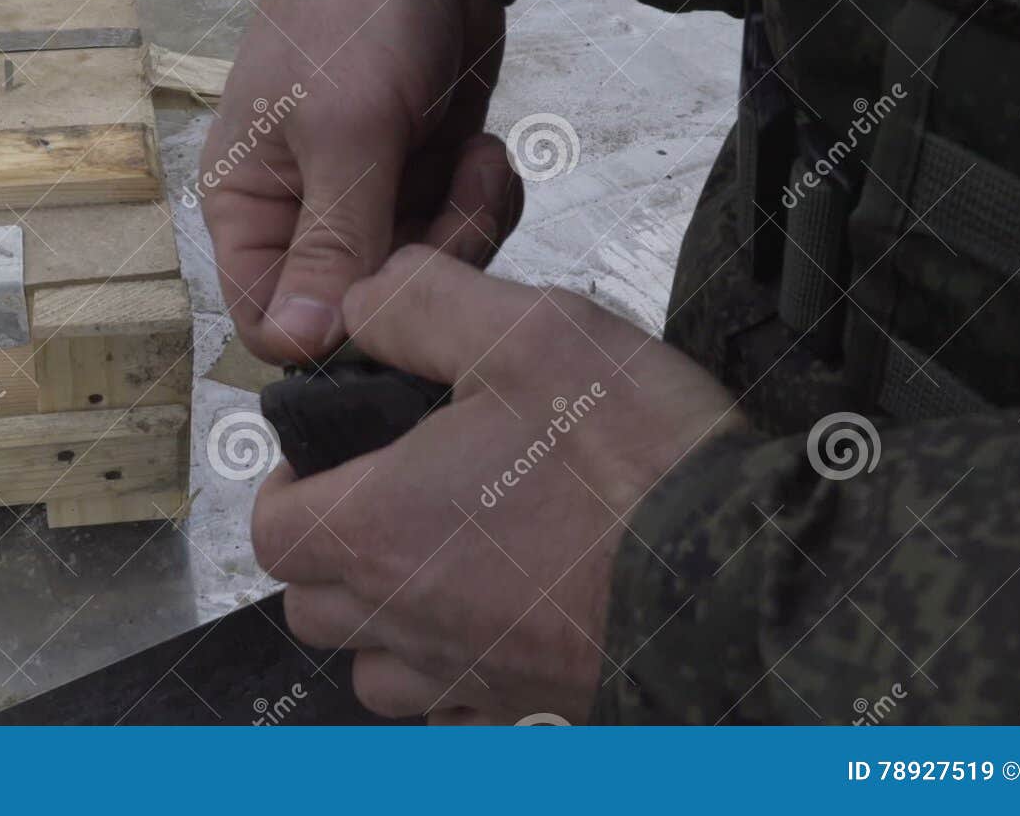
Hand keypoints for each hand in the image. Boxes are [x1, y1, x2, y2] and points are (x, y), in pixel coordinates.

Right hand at [199, 0, 519, 362]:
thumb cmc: (352, 11)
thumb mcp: (343, 129)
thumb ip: (332, 242)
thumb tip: (300, 344)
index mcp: (251, 210)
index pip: (272, 324)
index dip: (333, 333)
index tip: (394, 296)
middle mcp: (305, 220)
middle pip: (364, 311)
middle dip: (424, 270)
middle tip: (457, 205)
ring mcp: (373, 206)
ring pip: (425, 280)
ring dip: (468, 230)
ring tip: (475, 163)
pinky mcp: (428, 187)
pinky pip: (465, 237)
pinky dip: (487, 205)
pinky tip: (485, 154)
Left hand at [252, 248, 746, 721]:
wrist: (747, 573)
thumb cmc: (635, 461)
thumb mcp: (527, 332)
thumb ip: (420, 304)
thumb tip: (361, 303)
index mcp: (380, 530)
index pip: (272, 530)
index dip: (288, 488)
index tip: (328, 460)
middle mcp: (406, 622)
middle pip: (314, 606)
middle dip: (333, 552)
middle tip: (393, 498)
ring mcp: (467, 682)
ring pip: (380, 671)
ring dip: (389, 621)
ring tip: (450, 561)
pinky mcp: (529, 716)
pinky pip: (457, 713)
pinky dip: (461, 672)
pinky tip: (509, 620)